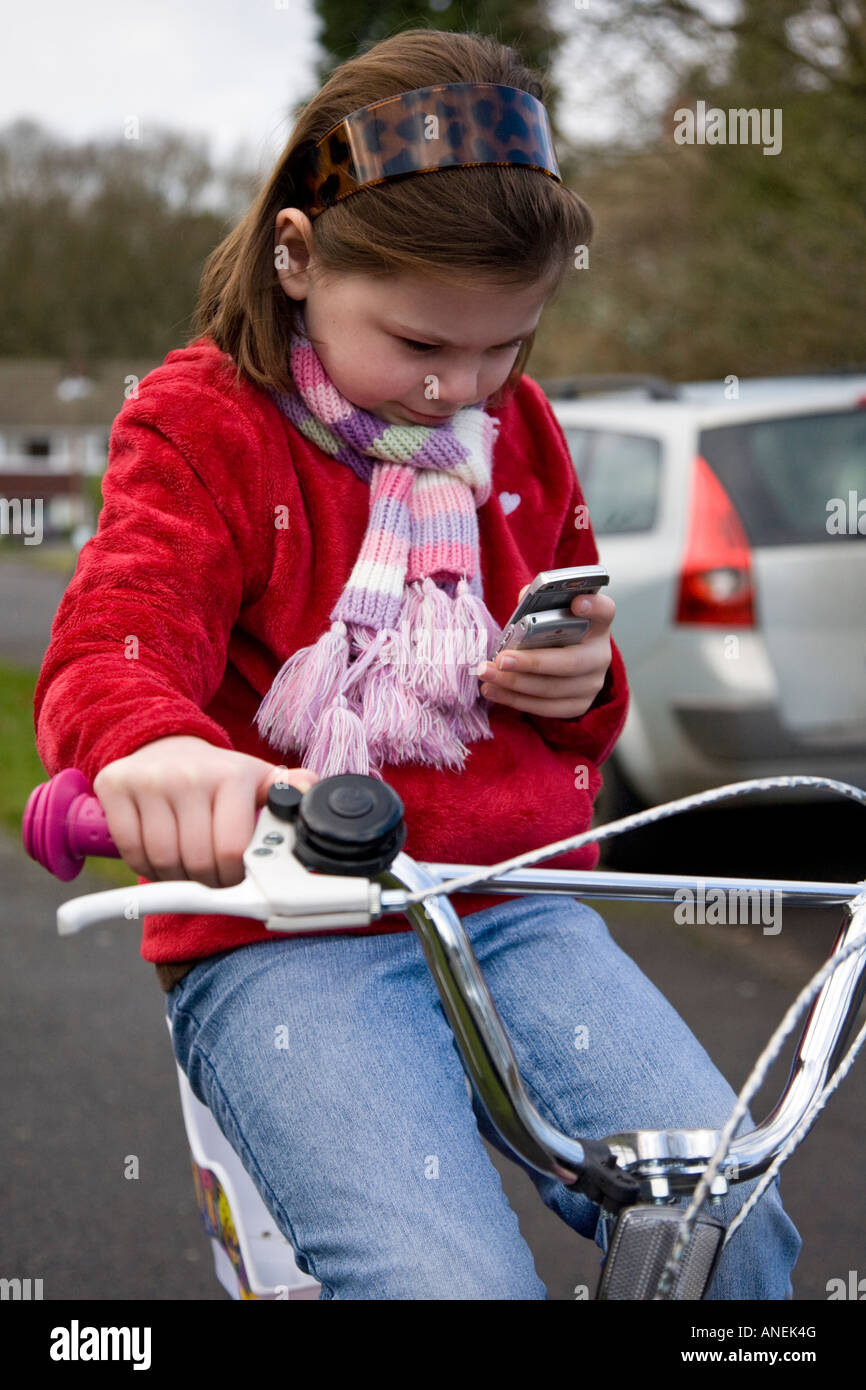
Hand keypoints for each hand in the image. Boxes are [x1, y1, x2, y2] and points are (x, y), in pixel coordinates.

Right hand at [92, 735, 319, 887]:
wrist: (165, 744)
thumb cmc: (218, 776)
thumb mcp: (259, 780)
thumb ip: (293, 791)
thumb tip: (315, 795)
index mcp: (232, 774)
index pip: (231, 851)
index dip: (234, 876)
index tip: (236, 874)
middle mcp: (189, 773)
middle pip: (195, 862)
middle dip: (206, 881)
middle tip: (211, 874)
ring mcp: (149, 778)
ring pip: (160, 862)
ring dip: (174, 877)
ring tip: (186, 863)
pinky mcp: (114, 784)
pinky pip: (130, 851)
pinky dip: (145, 865)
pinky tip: (159, 853)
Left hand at [476, 587, 614, 718]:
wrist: (563, 664)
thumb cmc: (553, 631)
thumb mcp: (551, 614)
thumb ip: (539, 603)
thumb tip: (523, 598)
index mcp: (597, 624)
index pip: (604, 610)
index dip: (592, 606)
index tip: (576, 602)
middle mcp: (600, 655)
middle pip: (570, 662)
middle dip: (531, 662)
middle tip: (500, 660)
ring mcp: (592, 684)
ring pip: (553, 689)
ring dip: (514, 684)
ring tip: (486, 675)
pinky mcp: (579, 706)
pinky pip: (546, 708)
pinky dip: (516, 700)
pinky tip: (493, 690)